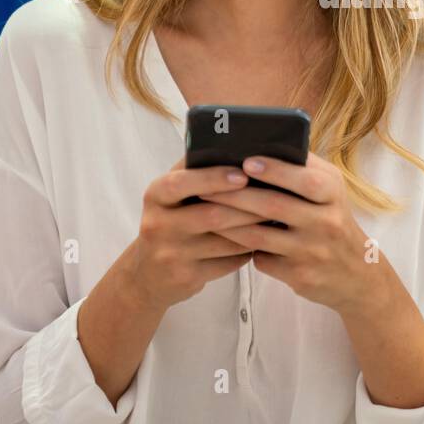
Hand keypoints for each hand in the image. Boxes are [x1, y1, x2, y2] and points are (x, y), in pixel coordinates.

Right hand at [123, 158, 269, 312]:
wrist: (147, 274)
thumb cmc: (170, 222)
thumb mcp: (170, 195)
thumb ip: (194, 171)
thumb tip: (234, 146)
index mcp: (155, 196)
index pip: (182, 183)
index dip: (214, 178)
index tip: (243, 174)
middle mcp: (158, 225)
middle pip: (212, 215)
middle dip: (248, 207)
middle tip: (275, 198)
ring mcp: (171, 254)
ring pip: (225, 241)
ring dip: (254, 229)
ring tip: (275, 218)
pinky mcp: (186, 277)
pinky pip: (228, 263)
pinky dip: (248, 251)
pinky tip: (261, 241)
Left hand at [205, 152, 385, 315]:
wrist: (356, 273)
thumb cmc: (333, 220)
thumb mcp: (331, 192)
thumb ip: (304, 169)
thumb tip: (264, 144)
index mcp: (333, 194)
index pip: (305, 179)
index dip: (274, 170)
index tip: (245, 162)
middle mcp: (326, 222)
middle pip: (274, 206)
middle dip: (236, 195)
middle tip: (206, 187)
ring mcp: (312, 251)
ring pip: (259, 236)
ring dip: (228, 223)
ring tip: (205, 211)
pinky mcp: (300, 276)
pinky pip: (262, 259)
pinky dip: (241, 248)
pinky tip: (224, 239)